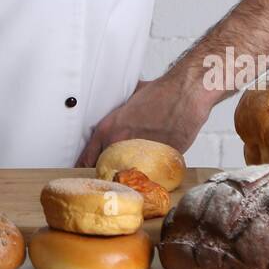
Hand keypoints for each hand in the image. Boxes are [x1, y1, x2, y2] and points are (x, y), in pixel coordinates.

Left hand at [74, 72, 210, 167]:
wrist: (185, 95)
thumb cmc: (160, 93)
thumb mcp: (129, 97)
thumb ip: (119, 110)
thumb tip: (116, 108)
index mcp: (108, 129)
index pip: (85, 159)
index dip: (84, 168)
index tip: (84, 173)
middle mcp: (120, 144)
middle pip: (104, 170)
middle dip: (106, 173)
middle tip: (110, 174)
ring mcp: (138, 155)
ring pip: (127, 175)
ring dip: (129, 175)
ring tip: (133, 172)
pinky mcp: (159, 162)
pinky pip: (150, 174)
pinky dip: (150, 173)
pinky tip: (153, 167)